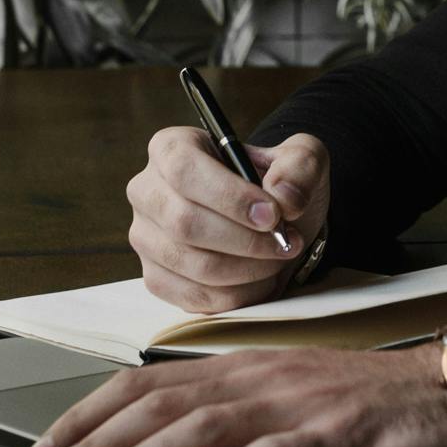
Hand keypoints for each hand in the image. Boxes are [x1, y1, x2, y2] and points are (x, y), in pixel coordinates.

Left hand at [27, 346, 446, 446]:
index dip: (90, 414)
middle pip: (158, 404)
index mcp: (242, 370)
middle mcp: (258, 379)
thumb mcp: (287, 404)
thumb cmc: (369, 403)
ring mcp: (295, 405)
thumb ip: (232, 424)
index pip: (147, 384)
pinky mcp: (334, 435)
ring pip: (201, 427)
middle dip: (93, 441)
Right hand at [127, 126, 331, 314]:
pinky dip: (238, 295)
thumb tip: (284, 198)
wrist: (270, 219)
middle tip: (286, 242)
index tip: (271, 214)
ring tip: (278, 258)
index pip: (183, 170)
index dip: (229, 196)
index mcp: (170, 149)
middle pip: (184, 223)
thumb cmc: (275, 182)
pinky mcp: (156, 278)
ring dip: (247, 269)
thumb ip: (299, 167)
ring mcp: (146, 239)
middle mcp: (147, 192)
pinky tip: (262, 279)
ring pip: (192, 264)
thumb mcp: (300, 160)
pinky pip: (194, 297)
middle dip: (245, 240)